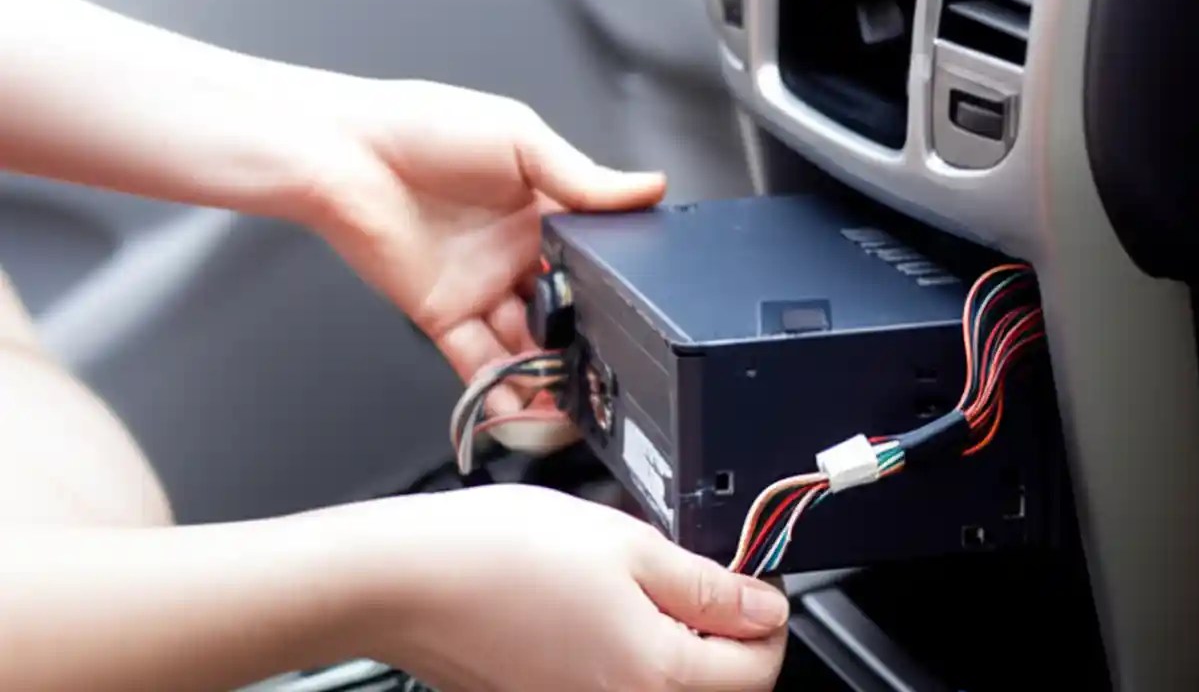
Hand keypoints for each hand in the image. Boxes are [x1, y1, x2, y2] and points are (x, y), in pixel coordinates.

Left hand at [290, 81, 665, 412]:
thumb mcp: (522, 139)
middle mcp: (515, 255)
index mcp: (542, 210)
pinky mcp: (444, 316)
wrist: (343, 155)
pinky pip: (479, 363)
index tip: (639, 317)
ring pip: (526, 346)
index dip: (614, 290)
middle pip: (563, 312)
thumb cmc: (422, 127)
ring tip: (576, 402)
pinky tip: (527, 408)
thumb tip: (650, 187)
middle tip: (610, 370)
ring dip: (549, 377)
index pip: (592, 261)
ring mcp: (481, 290)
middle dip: (586, 344)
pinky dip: (502, 389)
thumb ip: (585, 178)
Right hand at [350, 485, 788, 690]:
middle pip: (718, 690)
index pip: (760, 670)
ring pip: (664, 687)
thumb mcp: (627, 545)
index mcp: (655, 676)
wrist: (407, 580)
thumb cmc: (499, 554)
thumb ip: (707, 585)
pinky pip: (616, 686)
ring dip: (676, 645)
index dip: (768, 617)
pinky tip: (602, 607)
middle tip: (702, 577)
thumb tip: (763, 606)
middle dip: (725, 636)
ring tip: (644, 585)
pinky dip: (628, 654)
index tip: (753, 581)